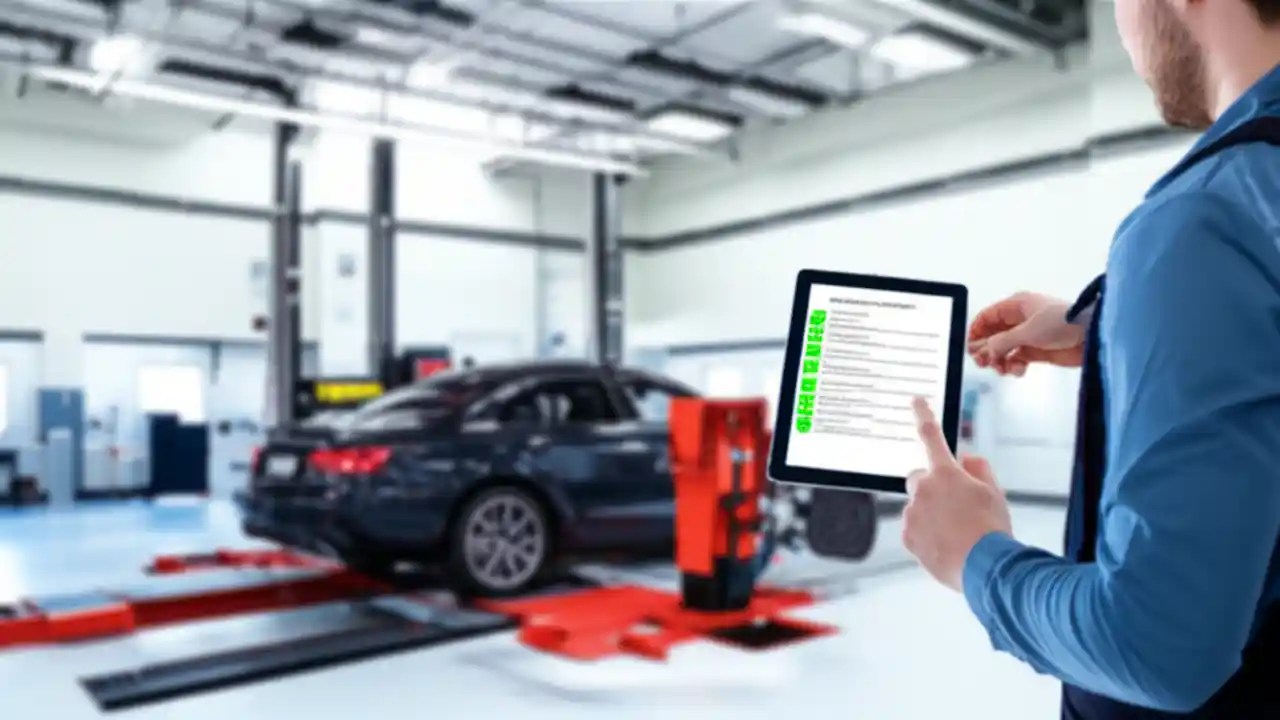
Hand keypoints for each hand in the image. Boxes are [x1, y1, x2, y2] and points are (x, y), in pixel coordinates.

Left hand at [903, 397, 1012, 591]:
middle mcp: (923, 489)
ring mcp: (912, 513)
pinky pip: (913, 527)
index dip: (923, 415)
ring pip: (917, 505)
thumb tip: (967, 460)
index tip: (916, 402)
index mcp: (946, 473)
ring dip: (930, 512)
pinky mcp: (907, 535)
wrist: (986, 568)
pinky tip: (946, 543)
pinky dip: (925, 532)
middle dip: (932, 485)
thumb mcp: (995, 492)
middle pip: (920, 478)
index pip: (931, 436)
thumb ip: (978, 469)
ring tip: (955, 532)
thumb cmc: (992, 530)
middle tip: (953, 505)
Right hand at [968, 292, 1084, 375]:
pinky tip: (1019, 370)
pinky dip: (1014, 366)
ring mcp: (1028, 335)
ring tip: (1003, 369)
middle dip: (987, 350)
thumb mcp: (1027, 331)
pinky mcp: (1036, 350)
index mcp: (1016, 306)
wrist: (1092, 336)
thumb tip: (984, 351)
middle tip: (984, 363)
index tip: (970, 347)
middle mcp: (1019, 320)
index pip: (987, 317)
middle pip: (992, 335)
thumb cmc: (1064, 323)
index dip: (976, 331)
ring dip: (1000, 361)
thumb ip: (1002, 342)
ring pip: (1003, 350)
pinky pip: (1016, 359)